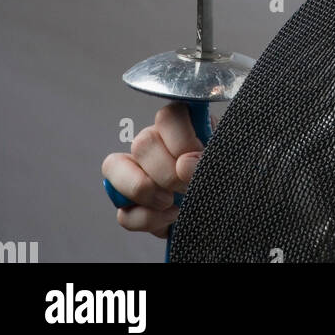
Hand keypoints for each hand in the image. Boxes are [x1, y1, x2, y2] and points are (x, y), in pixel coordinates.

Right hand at [100, 102, 211, 236]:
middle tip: (186, 187)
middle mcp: (154, 142)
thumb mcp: (220, 166)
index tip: (193, 160)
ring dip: (148, 192)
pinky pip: (122, 210)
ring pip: (115, 166)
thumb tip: (183, 165)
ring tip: (172, 203)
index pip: (168, 115)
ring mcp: (134, 170)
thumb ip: (206, 160)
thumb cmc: (218, 180)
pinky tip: (168, 218)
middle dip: (167, 174)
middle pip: (142, 142)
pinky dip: (147, 219)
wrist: (216, 213)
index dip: (180, 140)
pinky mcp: (125, 203)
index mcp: (180, 127)